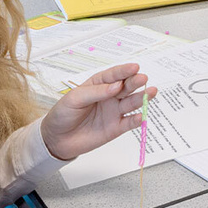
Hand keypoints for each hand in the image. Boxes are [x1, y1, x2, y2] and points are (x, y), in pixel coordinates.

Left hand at [40, 63, 155, 160]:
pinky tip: (141, 115)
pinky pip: (130, 122)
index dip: (124, 70)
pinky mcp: (117, 127)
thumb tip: (116, 86)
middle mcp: (110, 96)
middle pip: (127, 86)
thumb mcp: (74, 99)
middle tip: (142, 78)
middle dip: (136, 81)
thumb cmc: (63, 114)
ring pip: (132, 102)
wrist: (56, 139)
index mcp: (99, 85)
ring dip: (142, 97)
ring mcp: (115, 111)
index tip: (134, 67)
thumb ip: (96, 92)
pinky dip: (137, 119)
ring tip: (151, 92)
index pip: (114, 75)